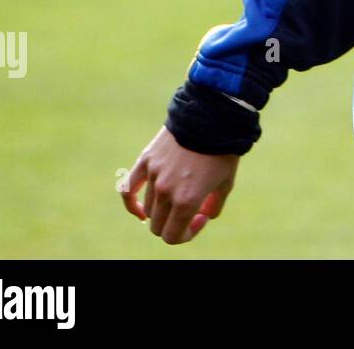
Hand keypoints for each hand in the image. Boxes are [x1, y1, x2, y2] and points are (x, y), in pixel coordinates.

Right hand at [121, 126, 239, 244]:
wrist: (212, 117)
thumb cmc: (223, 151)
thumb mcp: (226, 183)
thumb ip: (213, 206)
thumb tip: (200, 216)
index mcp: (186, 200)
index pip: (172, 236)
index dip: (186, 234)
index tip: (199, 218)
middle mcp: (165, 191)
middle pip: (158, 226)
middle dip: (173, 224)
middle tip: (190, 210)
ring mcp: (153, 175)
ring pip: (148, 208)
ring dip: (162, 209)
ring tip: (180, 194)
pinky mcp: (145, 160)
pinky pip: (127, 188)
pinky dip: (130, 203)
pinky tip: (139, 210)